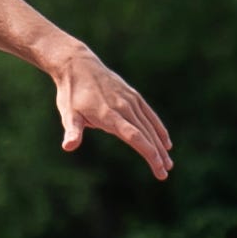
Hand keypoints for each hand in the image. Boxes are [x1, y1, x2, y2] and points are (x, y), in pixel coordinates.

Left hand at [48, 43, 172, 179]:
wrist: (78, 65)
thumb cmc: (71, 94)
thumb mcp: (68, 114)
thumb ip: (72, 131)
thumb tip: (68, 146)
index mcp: (109, 115)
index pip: (134, 136)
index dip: (148, 152)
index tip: (157, 167)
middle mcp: (123, 107)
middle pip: (145, 134)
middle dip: (157, 154)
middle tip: (165, 173)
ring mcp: (130, 100)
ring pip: (149, 125)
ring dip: (160, 144)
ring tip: (168, 162)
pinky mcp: (133, 95)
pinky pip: (149, 114)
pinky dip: (158, 128)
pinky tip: (166, 141)